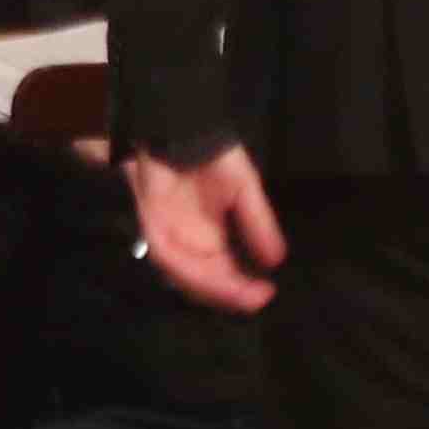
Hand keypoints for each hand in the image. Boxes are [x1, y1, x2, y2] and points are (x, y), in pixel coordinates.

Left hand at [127, 142, 287, 312]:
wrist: (182, 129)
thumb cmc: (211, 156)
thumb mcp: (244, 189)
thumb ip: (257, 223)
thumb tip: (277, 260)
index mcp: (211, 240)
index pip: (227, 273)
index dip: (245, 288)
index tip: (268, 293)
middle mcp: (189, 246)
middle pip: (208, 282)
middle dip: (232, 294)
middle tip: (257, 300)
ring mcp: (168, 239)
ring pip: (188, 277)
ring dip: (215, 288)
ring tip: (243, 294)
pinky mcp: (152, 229)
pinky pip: (169, 258)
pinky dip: (189, 270)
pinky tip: (213, 277)